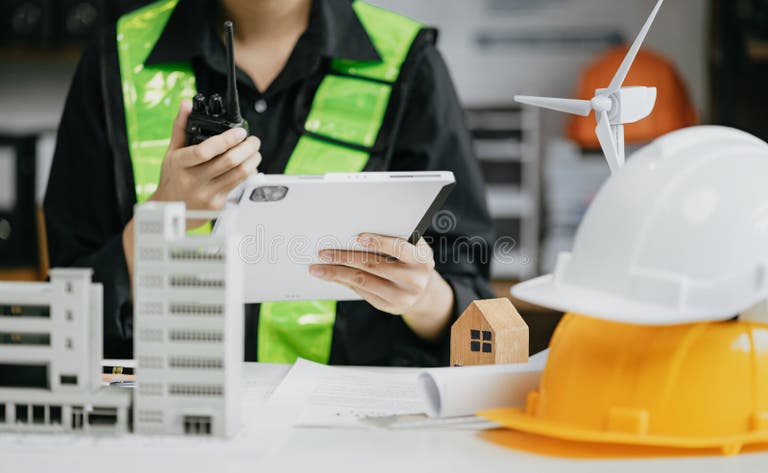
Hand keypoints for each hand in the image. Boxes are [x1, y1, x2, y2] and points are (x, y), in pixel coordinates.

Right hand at [150, 100, 261, 226]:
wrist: (169, 209)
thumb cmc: (173, 177)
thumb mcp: (171, 152)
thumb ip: (180, 127)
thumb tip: (186, 104)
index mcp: (180, 163)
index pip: (205, 150)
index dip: (227, 140)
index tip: (240, 132)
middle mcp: (193, 180)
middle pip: (229, 162)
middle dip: (247, 148)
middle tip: (253, 140)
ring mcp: (207, 195)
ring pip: (239, 175)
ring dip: (252, 160)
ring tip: (254, 152)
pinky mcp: (218, 206)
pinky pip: (240, 187)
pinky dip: (249, 174)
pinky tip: (249, 167)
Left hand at [309, 234, 454, 340]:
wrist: (423, 291)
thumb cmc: (411, 261)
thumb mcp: (412, 249)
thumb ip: (394, 241)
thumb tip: (354, 235)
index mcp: (421, 259)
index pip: (399, 248)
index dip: (378, 242)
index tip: (357, 237)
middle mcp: (414, 279)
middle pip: (373, 265)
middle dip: (345, 257)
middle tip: (323, 253)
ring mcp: (402, 296)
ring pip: (363, 281)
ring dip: (337, 273)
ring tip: (318, 268)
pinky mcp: (390, 307)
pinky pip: (362, 292)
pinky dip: (344, 282)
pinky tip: (332, 276)